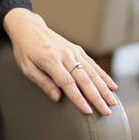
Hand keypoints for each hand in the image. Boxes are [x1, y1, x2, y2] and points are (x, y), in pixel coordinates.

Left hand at [4, 8, 119, 115]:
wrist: (29, 27)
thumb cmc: (25, 50)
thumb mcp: (27, 68)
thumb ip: (43, 82)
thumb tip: (57, 98)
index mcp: (51, 60)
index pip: (67, 83)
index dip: (78, 98)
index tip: (88, 111)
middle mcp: (65, 55)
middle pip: (84, 79)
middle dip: (97, 97)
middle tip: (107, 112)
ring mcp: (73, 51)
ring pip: (92, 72)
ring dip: (104, 88)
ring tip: (113, 102)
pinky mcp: (77, 49)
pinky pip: (93, 64)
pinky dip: (104, 76)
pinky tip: (113, 86)